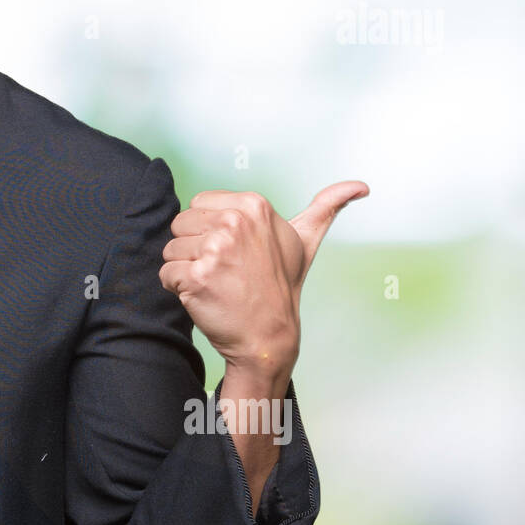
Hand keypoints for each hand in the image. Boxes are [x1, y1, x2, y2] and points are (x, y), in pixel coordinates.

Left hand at [159, 181, 368, 381]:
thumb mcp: (305, 242)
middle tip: (224, 272)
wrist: (268, 338)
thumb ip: (326, 208)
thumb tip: (359, 186)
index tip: (234, 252)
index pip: (198, 205)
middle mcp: (235, 222)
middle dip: (194, 249)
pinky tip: (204, 298)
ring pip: (170, 250)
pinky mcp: (197, 277)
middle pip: (181, 224)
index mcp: (254, 205)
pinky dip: (177, 289)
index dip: (208, 230)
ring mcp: (216, 250)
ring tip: (216, 284)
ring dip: (185, 270)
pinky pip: (165, 274)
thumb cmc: (281, 288)